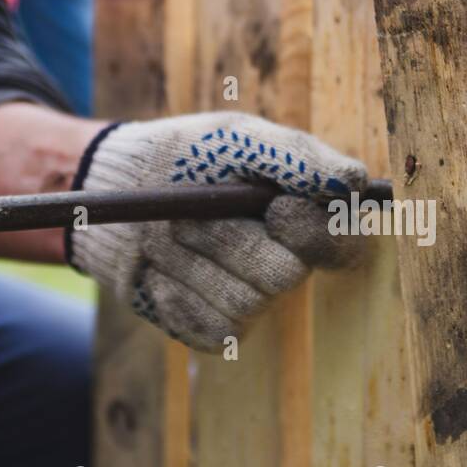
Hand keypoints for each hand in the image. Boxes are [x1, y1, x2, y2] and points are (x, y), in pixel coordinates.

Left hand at [70, 112, 366, 350]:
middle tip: (188, 214)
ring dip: (194, 263)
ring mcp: (252, 301)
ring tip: (168, 234)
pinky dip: (178, 296)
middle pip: (286, 276)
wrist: (113, 194)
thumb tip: (353, 183)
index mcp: (306, 218)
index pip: (346, 246)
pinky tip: (160, 271)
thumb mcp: (235, 137)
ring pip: (245, 303)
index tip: (275, 209)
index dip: (316, 235)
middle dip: (229, 239)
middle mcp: (287, 264)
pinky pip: (213, 329)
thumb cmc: (183, 156)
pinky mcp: (215, 328)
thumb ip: (295, 156)